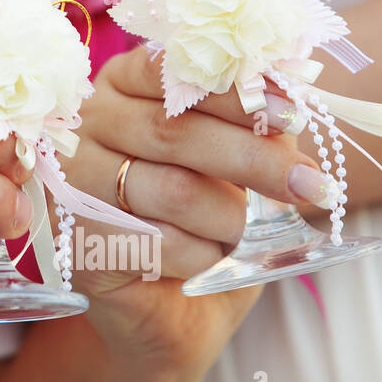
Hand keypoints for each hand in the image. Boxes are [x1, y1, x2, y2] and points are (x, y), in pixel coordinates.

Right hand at [0, 44, 322, 381]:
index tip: (294, 114)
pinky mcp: (73, 241)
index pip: (173, 69)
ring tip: (245, 235)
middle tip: (311, 187)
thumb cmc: (205, 222)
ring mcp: (71, 183)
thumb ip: (255, 125)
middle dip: (254, 159)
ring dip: (230, 220)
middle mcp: (85, 125)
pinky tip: (205, 262)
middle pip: (174, 130)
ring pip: (172, 190)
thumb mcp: (236, 164)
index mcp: (122, 86)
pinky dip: (201, 258)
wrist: (170, 311)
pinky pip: (156, 244)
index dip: (235, 90)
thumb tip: (291, 102)